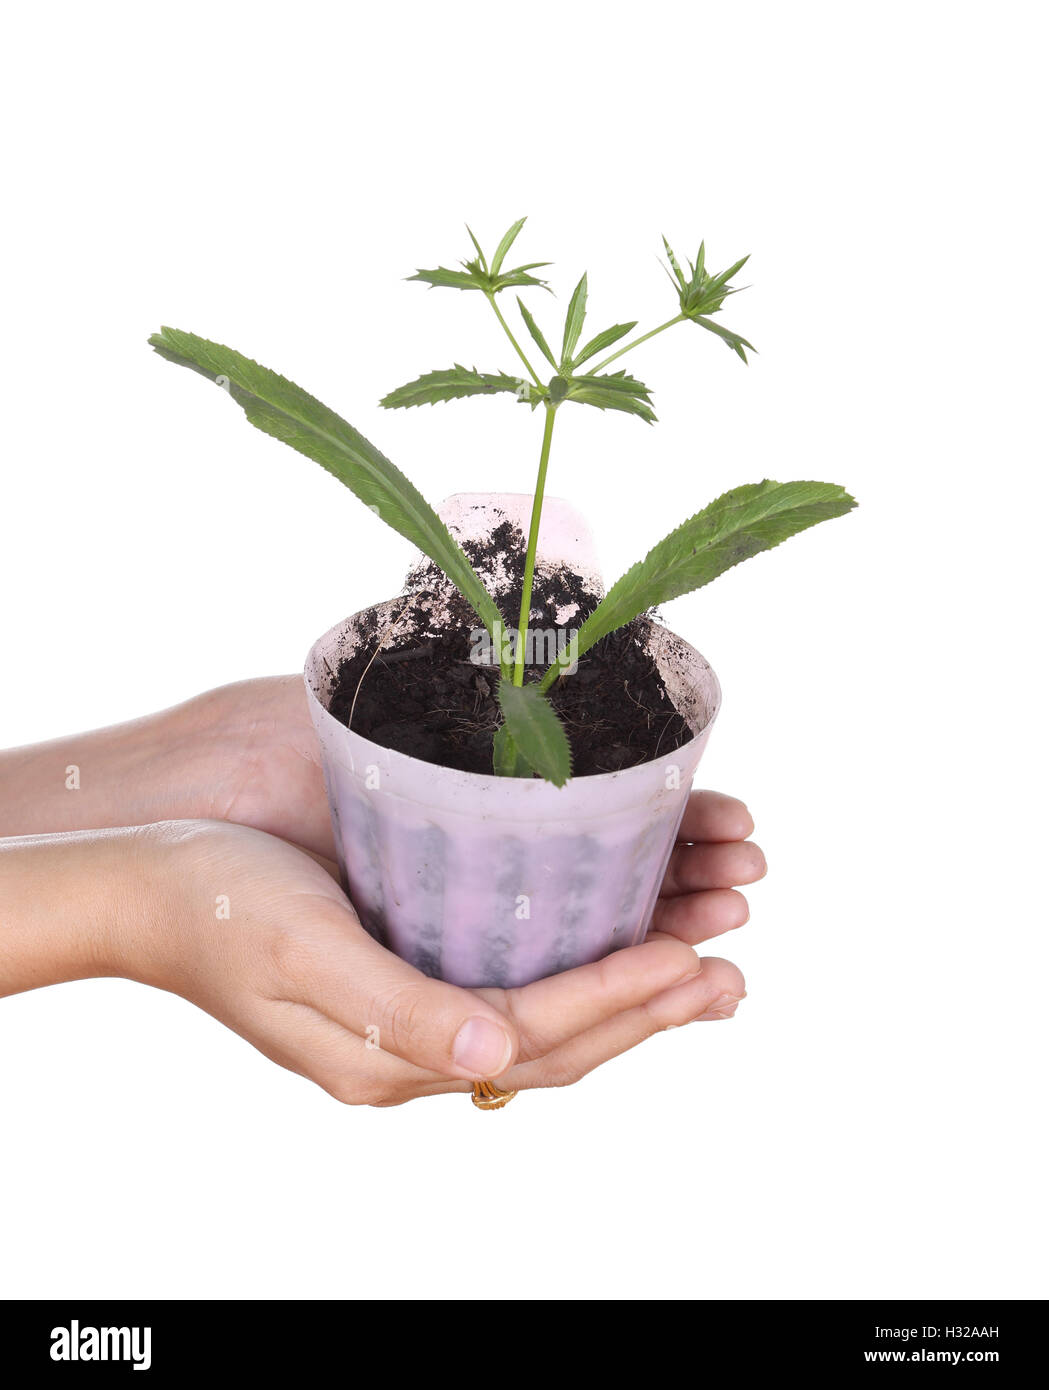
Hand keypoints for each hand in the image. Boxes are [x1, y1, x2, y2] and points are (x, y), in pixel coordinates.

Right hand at [118, 817, 754, 1104]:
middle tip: (731, 975)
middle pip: (559, 1039)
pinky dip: (579, 965)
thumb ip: (398, 1010)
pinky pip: (516, 979)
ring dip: (631, 991)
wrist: (147, 881)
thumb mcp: (303, 955)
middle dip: (651, 1008)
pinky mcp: (410, 963)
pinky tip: (614, 941)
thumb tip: (494, 1060)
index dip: (620, 999)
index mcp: (390, 1056)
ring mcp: (413, 1009)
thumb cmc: (215, 907)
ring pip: (548, 1013)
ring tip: (707, 961)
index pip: (535, 1035)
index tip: (694, 961)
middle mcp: (414, 1043)